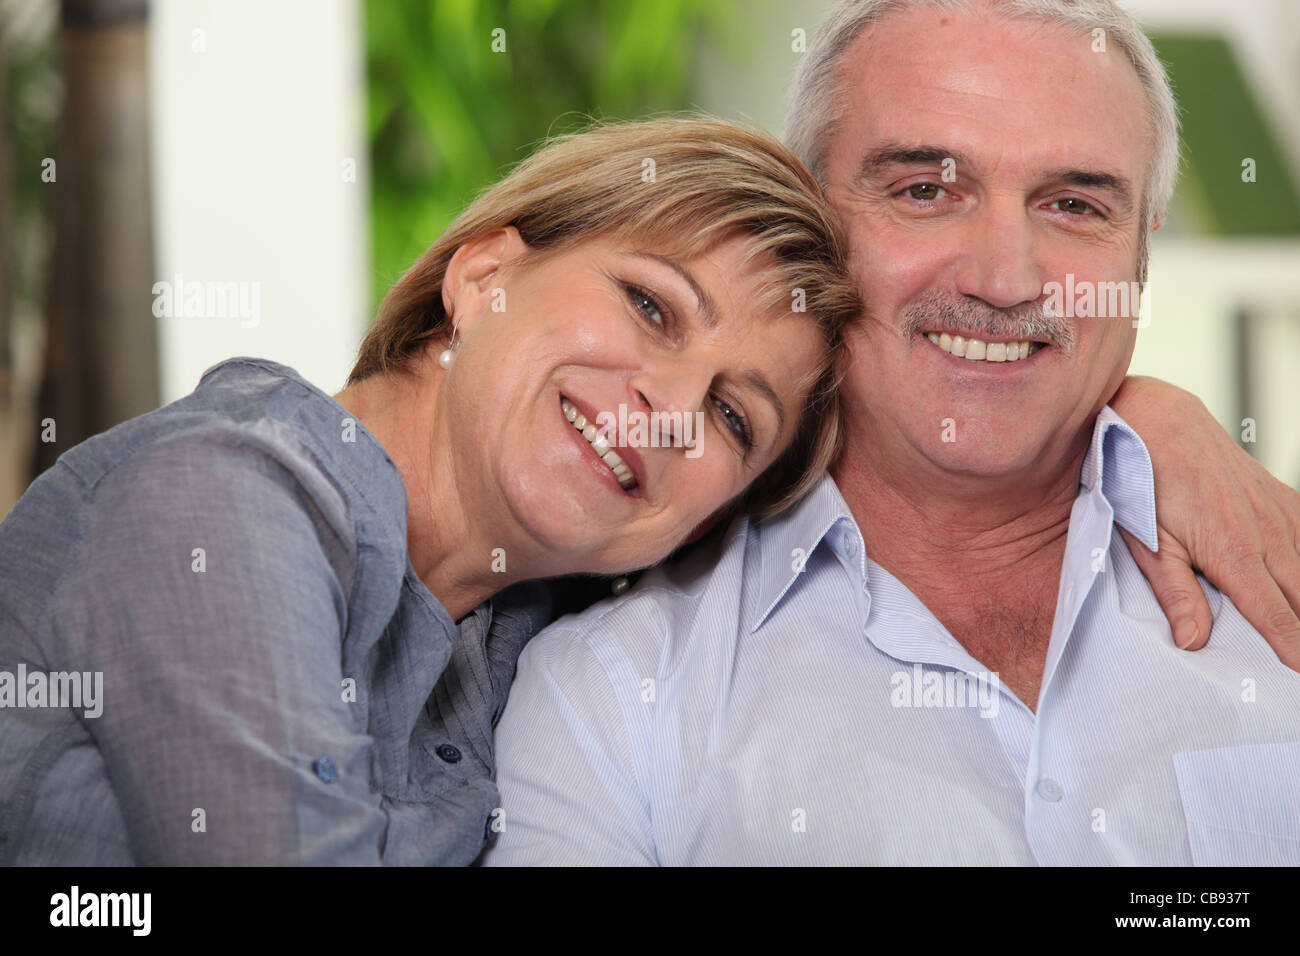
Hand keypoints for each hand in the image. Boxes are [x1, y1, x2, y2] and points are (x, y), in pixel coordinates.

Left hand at [1112, 376, 1299, 670]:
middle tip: (1297, 656)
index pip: (1274, 614)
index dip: (1293, 647)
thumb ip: (1174, 592)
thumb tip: (1193, 641)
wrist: (1155, 419)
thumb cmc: (1140, 481)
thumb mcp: (1145, 543)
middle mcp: (1266, 534)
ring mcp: (1278, 511)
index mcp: (1232, 553)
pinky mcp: (1280, 495)